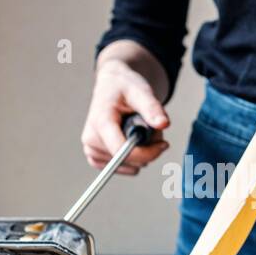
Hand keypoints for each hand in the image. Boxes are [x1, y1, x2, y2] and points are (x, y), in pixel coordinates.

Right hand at [82, 59, 170, 175]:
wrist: (111, 87)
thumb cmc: (123, 87)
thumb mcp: (140, 91)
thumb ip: (152, 108)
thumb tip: (163, 124)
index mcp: (100, 123)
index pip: (122, 152)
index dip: (147, 153)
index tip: (163, 144)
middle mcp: (91, 140)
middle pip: (129, 159)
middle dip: (147, 148)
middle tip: (150, 126)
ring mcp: (92, 151)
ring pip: (129, 165)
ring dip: (141, 152)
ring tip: (139, 129)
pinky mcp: (95, 157)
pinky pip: (123, 167)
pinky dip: (133, 157)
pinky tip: (132, 140)